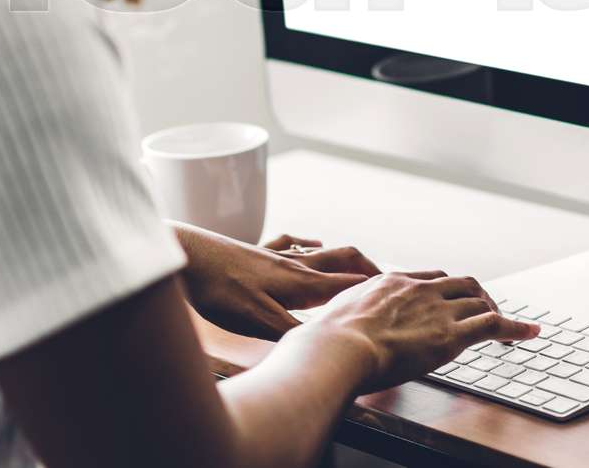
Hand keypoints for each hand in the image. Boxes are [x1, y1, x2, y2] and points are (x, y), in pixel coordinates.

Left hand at [173, 224, 381, 338]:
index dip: (377, 289)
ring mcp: (275, 255)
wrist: (185, 256)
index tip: (404, 293)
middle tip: (390, 280)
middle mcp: (294, 264)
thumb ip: (293, 333)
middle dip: (369, 270)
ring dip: (344, 258)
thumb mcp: (257, 321)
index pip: (350, 285)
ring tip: (360, 265)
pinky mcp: (256, 251)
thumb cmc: (219, 289)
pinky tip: (310, 242)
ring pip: (321, 252)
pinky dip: (309, 244)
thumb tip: (326, 345)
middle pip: (343, 260)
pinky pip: (292, 243)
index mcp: (301, 283)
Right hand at [305, 270, 539, 391]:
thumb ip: (345, 316)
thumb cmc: (327, 341)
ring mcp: (437, 309)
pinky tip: (531, 333)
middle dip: (477, 297)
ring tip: (508, 328)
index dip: (445, 289)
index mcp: (391, 283)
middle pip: (460, 283)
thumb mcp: (334, 315)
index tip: (451, 299)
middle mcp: (418, 289)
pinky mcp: (451, 335)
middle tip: (485, 312)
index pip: (428, 278)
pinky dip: (517, 328)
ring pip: (479, 301)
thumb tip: (328, 330)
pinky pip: (494, 325)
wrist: (337, 347)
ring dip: (496, 314)